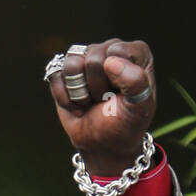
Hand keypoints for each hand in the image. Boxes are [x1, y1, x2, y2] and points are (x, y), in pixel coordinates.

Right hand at [46, 38, 156, 176]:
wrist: (103, 145)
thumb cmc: (124, 126)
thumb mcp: (139, 109)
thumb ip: (136, 83)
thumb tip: (109, 61)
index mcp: (136, 54)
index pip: (117, 52)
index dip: (116, 79)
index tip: (123, 97)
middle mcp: (111, 50)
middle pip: (94, 58)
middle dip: (98, 88)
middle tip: (106, 102)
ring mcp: (86, 57)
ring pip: (72, 65)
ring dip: (81, 93)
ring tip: (92, 101)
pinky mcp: (64, 68)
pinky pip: (56, 75)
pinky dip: (66, 98)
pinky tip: (78, 104)